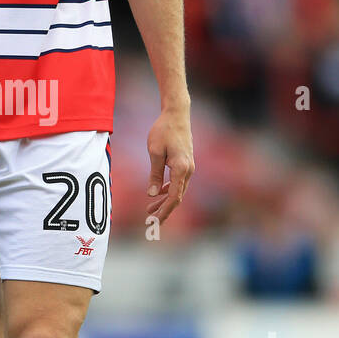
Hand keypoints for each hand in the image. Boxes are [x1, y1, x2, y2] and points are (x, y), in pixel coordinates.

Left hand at [146, 104, 193, 224]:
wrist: (176, 114)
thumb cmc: (164, 130)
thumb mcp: (155, 152)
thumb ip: (154, 174)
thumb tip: (152, 194)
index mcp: (181, 168)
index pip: (174, 197)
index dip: (164, 211)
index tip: (154, 221)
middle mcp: (188, 170)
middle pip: (177, 197)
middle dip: (163, 211)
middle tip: (149, 222)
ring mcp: (189, 167)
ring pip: (178, 191)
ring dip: (164, 201)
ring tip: (149, 211)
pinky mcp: (186, 164)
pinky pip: (178, 182)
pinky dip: (168, 190)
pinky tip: (158, 194)